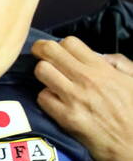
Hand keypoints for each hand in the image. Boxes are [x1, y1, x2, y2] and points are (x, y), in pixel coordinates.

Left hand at [33, 36, 132, 160]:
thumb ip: (119, 64)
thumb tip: (100, 56)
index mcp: (103, 69)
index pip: (70, 43)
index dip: (61, 45)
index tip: (58, 52)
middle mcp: (86, 80)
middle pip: (49, 51)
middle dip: (41, 51)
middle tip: (40, 57)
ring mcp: (75, 98)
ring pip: (41, 71)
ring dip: (43, 74)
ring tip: (50, 81)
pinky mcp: (66, 117)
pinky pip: (42, 98)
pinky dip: (46, 98)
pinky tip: (55, 102)